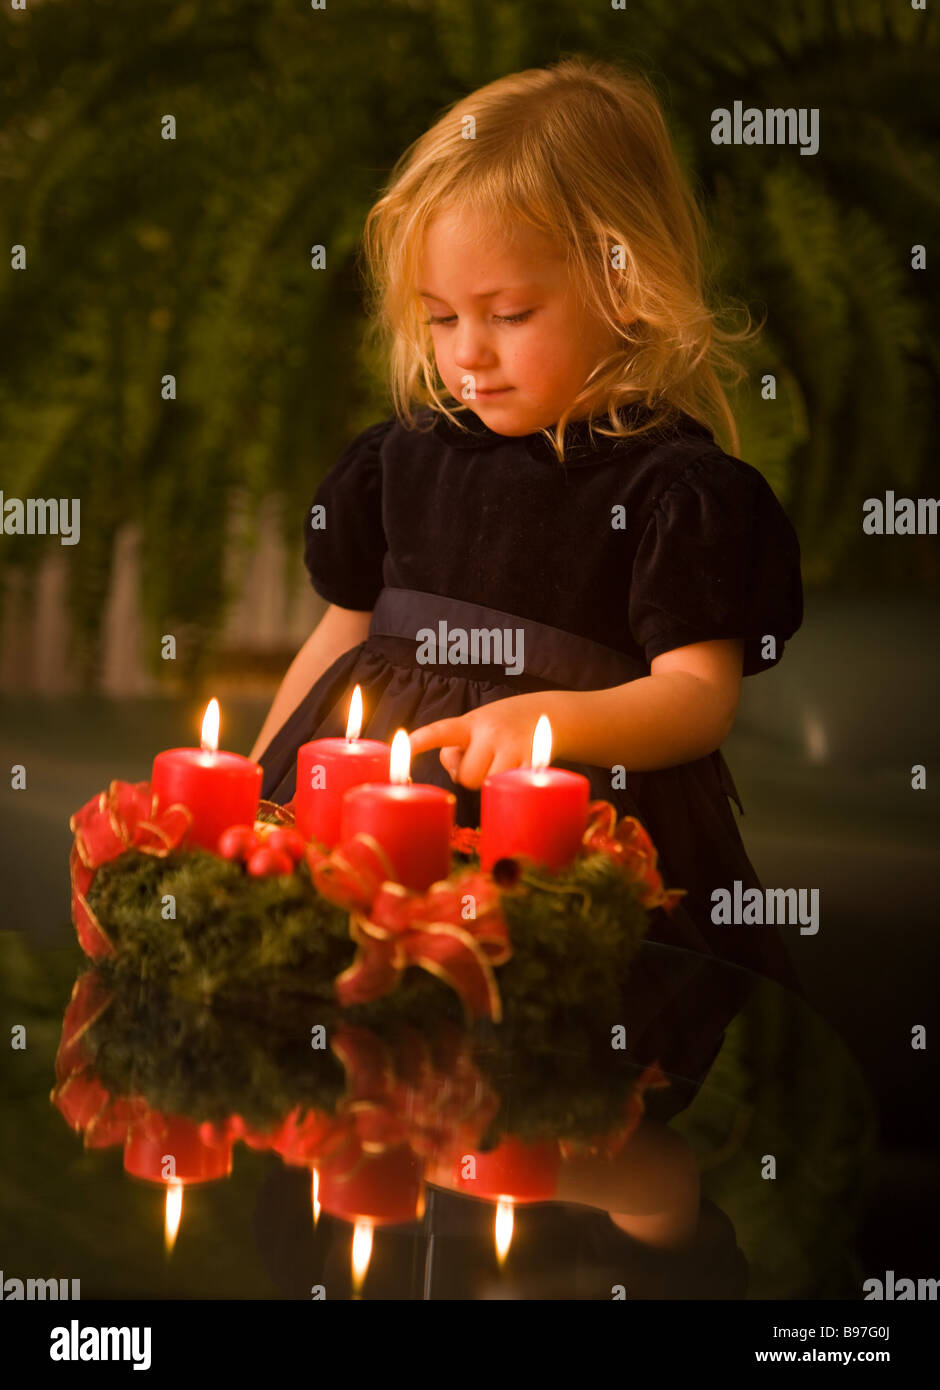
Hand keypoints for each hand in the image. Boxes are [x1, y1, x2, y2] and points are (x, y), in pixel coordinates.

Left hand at [408, 694, 545, 789]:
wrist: (549, 713)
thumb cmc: (501, 726)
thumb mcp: (474, 727)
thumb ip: (455, 751)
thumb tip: (457, 774)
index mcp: (469, 723)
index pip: (441, 732)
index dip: (421, 741)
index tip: (402, 745)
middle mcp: (490, 731)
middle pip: (466, 777)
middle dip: (472, 776)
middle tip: (486, 762)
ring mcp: (513, 746)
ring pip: (489, 786)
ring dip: (492, 783)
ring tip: (503, 765)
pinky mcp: (533, 760)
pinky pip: (513, 787)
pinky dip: (513, 786)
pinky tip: (521, 772)